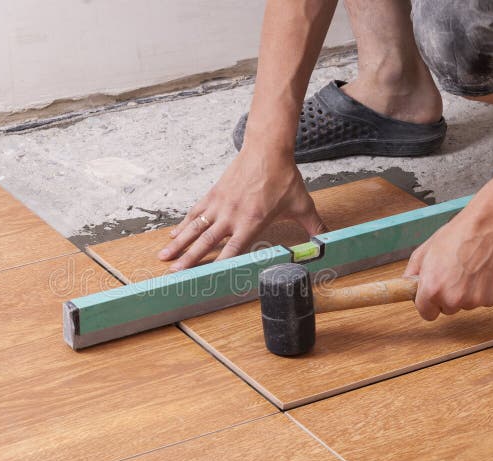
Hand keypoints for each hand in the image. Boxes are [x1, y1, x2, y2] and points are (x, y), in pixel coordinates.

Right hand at [158, 146, 326, 270]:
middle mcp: (232, 216)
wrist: (268, 149)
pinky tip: (174, 235)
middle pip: (206, 243)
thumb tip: (328, 241)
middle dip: (189, 259)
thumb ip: (314, 226)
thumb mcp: (302, 204)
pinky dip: (184, 224)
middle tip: (174, 274)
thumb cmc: (284, 177)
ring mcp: (220, 205)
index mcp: (252, 222)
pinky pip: (196, 213)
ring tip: (164, 257)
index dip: (218, 265)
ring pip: (195, 228)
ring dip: (179, 244)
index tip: (206, 279)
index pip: (233, 250)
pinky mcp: (214, 194)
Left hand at [404, 208, 492, 320]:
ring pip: (466, 304)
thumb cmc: (456, 235)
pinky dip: (484, 290)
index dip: (429, 304)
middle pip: (447, 309)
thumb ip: (412, 273)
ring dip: (467, 292)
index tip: (433, 296)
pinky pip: (484, 300)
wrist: (488, 226)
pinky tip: (483, 272)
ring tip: (470, 269)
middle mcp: (452, 299)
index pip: (427, 314)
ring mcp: (474, 300)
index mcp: (432, 290)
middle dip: (448, 296)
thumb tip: (407, 285)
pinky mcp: (492, 298)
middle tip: (454, 274)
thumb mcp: (424, 251)